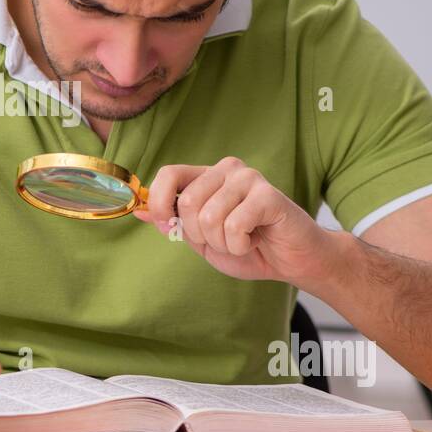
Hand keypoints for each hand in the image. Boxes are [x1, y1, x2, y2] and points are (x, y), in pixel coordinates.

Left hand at [133, 157, 338, 285]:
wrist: (292, 261)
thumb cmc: (249, 248)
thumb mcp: (201, 239)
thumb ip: (174, 221)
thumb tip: (139, 209)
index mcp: (208, 176)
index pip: (169, 173)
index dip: (161, 201)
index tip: (170, 225)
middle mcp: (227, 170)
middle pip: (187, 202)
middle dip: (200, 235)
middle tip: (224, 239)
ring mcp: (249, 179)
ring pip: (209, 218)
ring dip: (223, 243)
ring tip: (242, 240)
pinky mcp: (268, 195)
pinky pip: (234, 226)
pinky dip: (240, 245)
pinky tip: (255, 240)